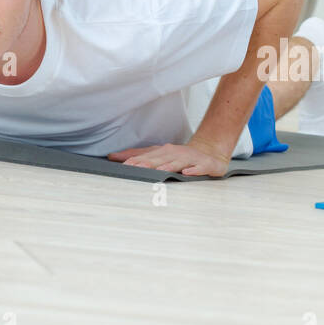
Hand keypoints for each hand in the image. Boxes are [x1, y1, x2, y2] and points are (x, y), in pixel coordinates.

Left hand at [107, 138, 230, 176]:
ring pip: (179, 162)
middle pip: (161, 159)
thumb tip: (112, 157)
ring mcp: (191, 158)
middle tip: (136, 169)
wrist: (210, 153)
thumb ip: (137, 156)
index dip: (136, 160)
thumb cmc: (182, 156)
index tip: (124, 166)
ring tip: (160, 171)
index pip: (148, 156)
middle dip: (149, 163)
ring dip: (169, 166)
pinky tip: (187, 173)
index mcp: (164, 151)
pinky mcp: (205, 165)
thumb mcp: (159, 154)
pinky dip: (194, 170)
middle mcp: (176, 153)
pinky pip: (200, 168)